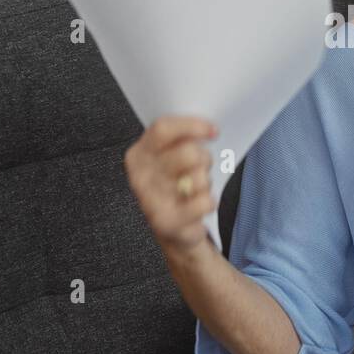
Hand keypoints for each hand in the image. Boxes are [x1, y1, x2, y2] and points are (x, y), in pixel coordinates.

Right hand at [124, 115, 217, 252]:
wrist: (171, 227)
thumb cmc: (174, 185)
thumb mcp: (173, 156)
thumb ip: (183, 138)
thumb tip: (208, 129)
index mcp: (139, 154)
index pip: (163, 128)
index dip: (192, 126)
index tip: (213, 131)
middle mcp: (140, 176)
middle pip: (188, 152)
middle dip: (204, 159)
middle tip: (200, 168)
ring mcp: (151, 201)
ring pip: (199, 177)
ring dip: (205, 183)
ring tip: (194, 190)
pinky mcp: (166, 222)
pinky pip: (204, 202)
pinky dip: (209, 203)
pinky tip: (197, 206)